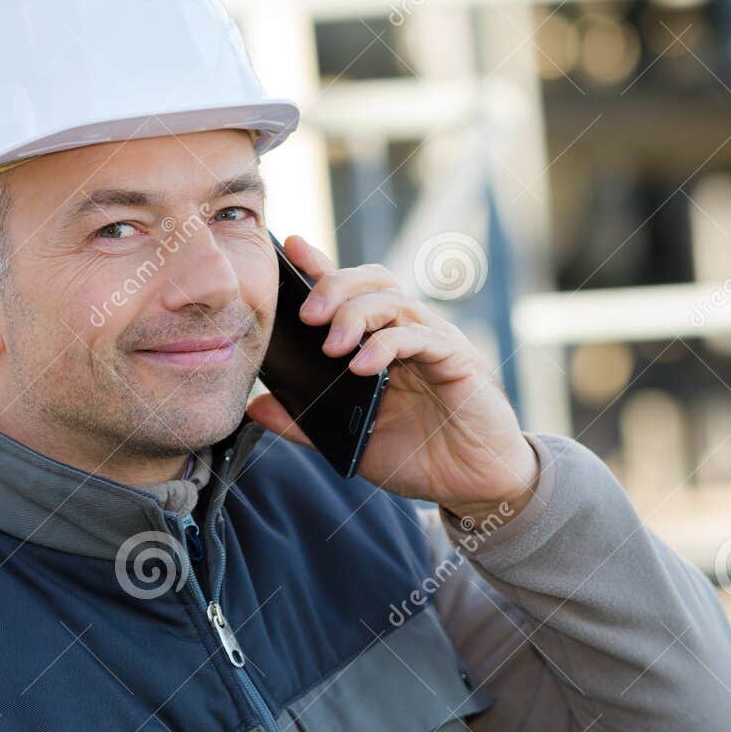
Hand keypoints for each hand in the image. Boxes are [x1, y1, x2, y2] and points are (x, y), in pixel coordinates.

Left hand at [245, 234, 538, 524]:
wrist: (475, 484)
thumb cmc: (420, 458)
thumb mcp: (351, 442)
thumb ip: (305, 424)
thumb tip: (255, 407)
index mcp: (383, 344)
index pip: (351, 293)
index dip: (321, 266)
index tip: (290, 246)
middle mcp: (409, 333)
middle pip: (373, 281)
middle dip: (336, 285)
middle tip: (306, 315)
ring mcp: (435, 342)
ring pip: (394, 301)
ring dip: (357, 315)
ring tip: (330, 344)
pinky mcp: (457, 360)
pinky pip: (421, 337)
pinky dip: (388, 346)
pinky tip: (364, 367)